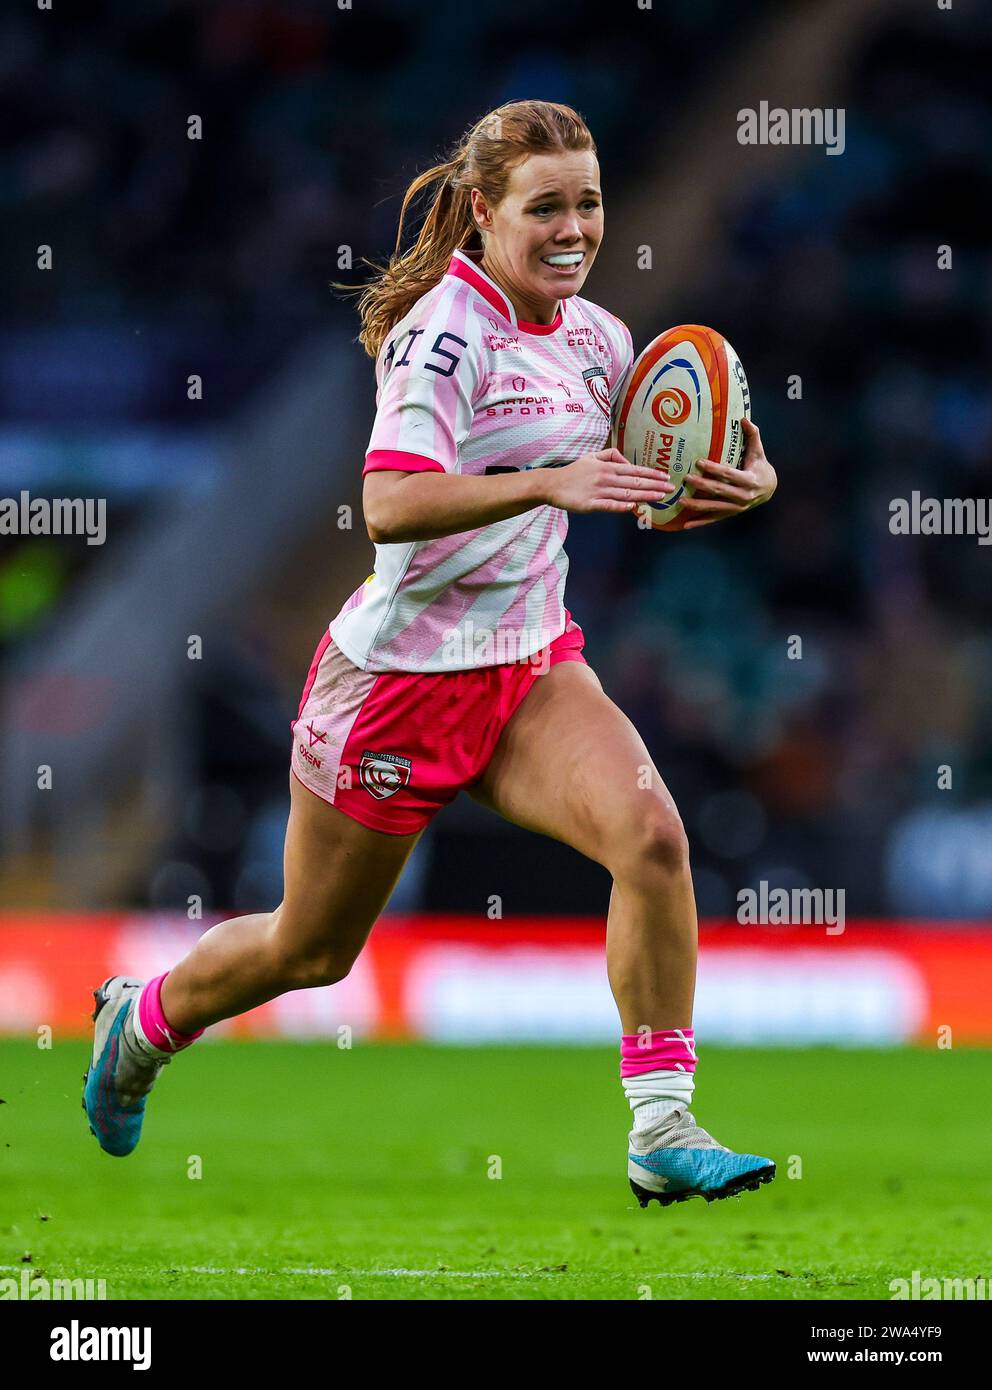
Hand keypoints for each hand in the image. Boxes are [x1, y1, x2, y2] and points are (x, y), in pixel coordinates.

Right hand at [540, 448, 677, 514]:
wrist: (552, 485)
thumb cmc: (574, 472)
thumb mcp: (592, 456)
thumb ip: (611, 455)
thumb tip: (627, 462)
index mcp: (607, 467)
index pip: (635, 470)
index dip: (651, 474)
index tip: (665, 476)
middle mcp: (606, 478)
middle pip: (634, 482)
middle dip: (654, 485)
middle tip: (670, 488)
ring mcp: (598, 491)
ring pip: (626, 494)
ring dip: (645, 495)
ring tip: (660, 497)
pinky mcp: (590, 504)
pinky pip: (609, 505)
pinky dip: (621, 506)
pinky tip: (633, 506)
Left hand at [678, 418, 776, 529]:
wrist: (769, 489)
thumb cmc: (759, 466)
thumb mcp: (758, 452)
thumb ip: (753, 435)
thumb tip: (745, 419)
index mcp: (749, 480)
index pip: (728, 474)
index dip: (714, 469)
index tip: (699, 462)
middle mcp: (743, 496)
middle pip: (719, 490)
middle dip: (702, 485)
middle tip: (686, 478)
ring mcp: (736, 507)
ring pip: (714, 507)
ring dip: (697, 505)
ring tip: (681, 501)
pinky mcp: (730, 514)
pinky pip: (713, 519)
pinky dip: (700, 522)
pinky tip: (686, 525)